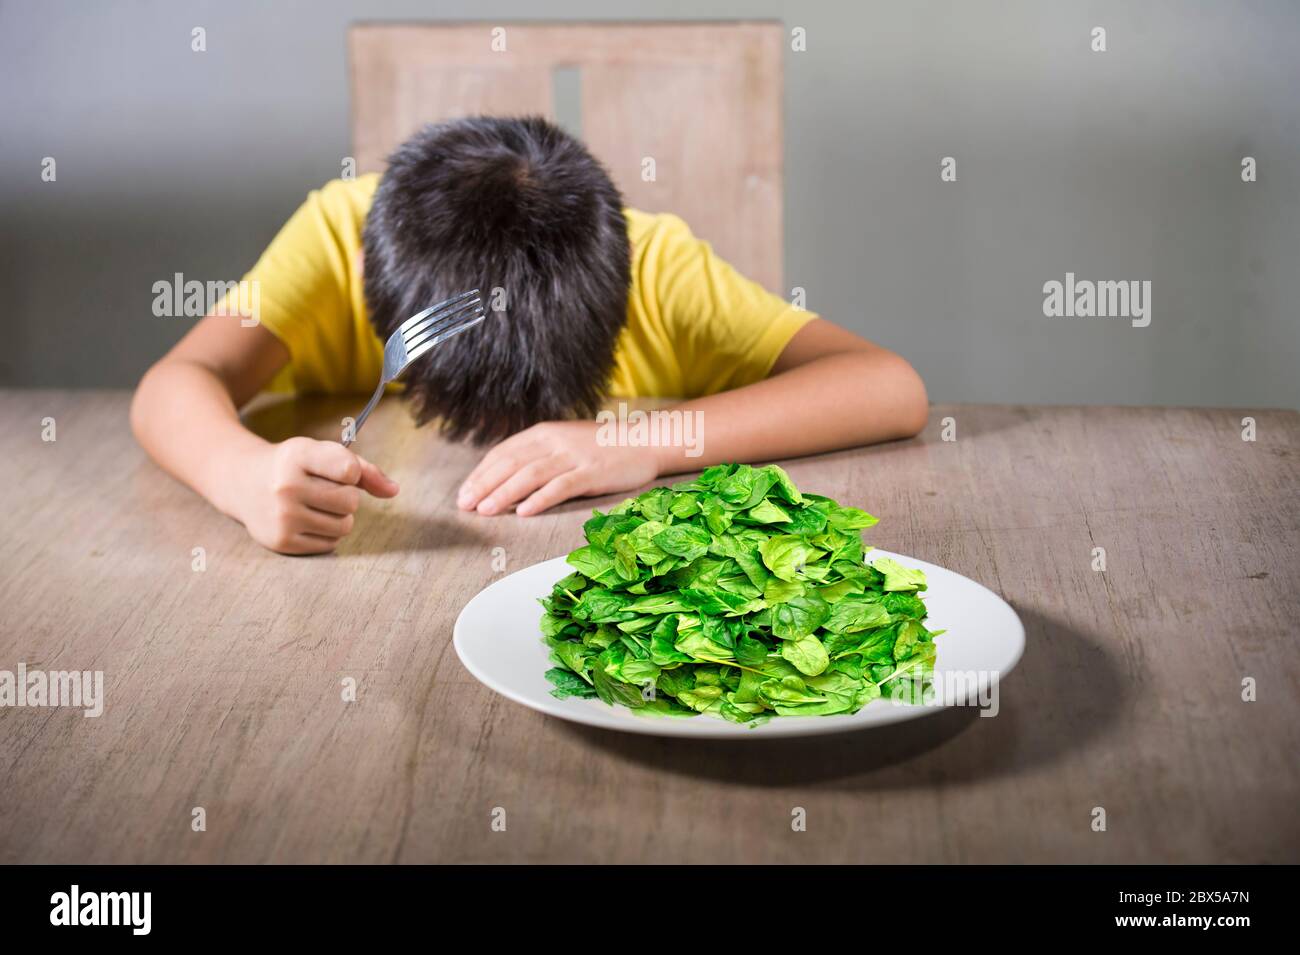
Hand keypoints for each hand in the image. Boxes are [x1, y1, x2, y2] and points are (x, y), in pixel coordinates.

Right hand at [232, 437, 398, 553]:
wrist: (242, 483)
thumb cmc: (294, 466)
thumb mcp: (322, 454)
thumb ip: (363, 470)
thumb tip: (394, 491)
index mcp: (297, 455)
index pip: (349, 470)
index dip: (353, 473)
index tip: (340, 471)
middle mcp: (286, 486)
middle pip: (350, 502)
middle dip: (346, 497)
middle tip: (324, 490)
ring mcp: (282, 517)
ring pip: (344, 527)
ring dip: (338, 518)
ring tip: (315, 505)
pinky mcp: (282, 542)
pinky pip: (330, 545)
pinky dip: (326, 534)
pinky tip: (307, 520)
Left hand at [457, 420, 660, 516]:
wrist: (644, 441)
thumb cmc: (602, 447)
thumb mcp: (564, 443)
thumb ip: (538, 455)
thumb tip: (506, 478)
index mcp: (544, 433)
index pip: (503, 453)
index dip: (481, 474)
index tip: (464, 493)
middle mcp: (554, 441)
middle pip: (511, 464)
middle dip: (484, 485)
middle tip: (465, 506)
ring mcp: (573, 456)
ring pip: (531, 475)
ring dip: (505, 493)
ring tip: (486, 511)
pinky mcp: (592, 472)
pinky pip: (561, 486)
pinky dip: (540, 499)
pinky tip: (524, 512)